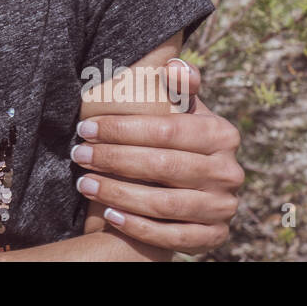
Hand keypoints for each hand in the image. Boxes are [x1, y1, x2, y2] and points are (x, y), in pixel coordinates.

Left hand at [75, 58, 242, 254]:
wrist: (202, 183)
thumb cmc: (181, 137)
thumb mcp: (185, 108)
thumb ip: (181, 86)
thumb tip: (175, 68)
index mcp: (221, 134)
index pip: (166, 130)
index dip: (122, 129)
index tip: (86, 129)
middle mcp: (228, 172)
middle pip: (162, 167)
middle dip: (113, 160)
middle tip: (78, 155)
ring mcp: (223, 208)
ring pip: (164, 204)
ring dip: (118, 194)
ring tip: (84, 183)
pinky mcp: (214, 237)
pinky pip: (172, 237)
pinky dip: (138, 227)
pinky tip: (109, 214)